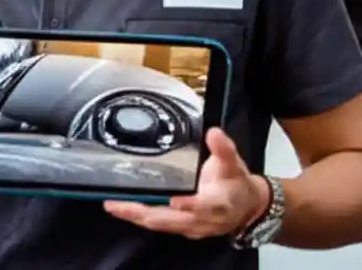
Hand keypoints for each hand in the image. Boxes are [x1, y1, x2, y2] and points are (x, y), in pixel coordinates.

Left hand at [104, 127, 269, 240]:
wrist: (247, 206)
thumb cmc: (236, 183)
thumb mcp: (233, 163)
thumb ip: (223, 148)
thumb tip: (213, 133)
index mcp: (219, 203)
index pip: (204, 206)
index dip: (190, 205)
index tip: (174, 200)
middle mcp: (204, 220)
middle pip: (171, 220)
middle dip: (144, 212)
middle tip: (119, 204)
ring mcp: (193, 227)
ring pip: (161, 224)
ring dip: (137, 217)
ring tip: (114, 206)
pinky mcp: (184, 229)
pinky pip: (160, 225)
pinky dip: (142, 219)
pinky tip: (125, 210)